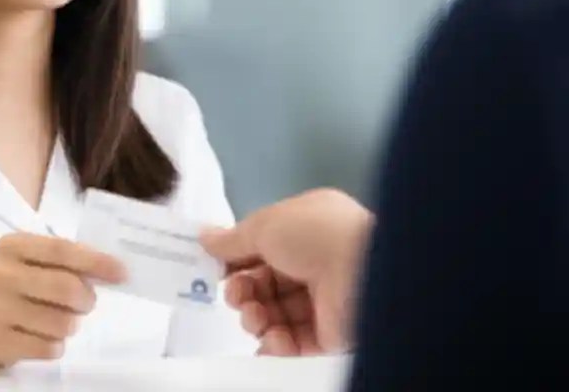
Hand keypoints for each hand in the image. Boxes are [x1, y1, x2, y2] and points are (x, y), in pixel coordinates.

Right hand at [0, 233, 126, 366]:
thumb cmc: (12, 287)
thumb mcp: (30, 263)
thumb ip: (65, 261)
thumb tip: (113, 270)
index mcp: (10, 246)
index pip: (61, 249)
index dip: (95, 261)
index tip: (122, 273)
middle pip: (65, 288)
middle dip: (86, 299)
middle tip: (85, 303)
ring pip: (62, 322)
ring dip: (69, 325)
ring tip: (54, 320)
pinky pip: (49, 348)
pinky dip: (55, 345)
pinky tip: (39, 336)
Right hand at [200, 188, 372, 356]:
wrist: (364, 269)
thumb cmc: (315, 234)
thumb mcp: (265, 224)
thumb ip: (232, 238)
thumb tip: (204, 238)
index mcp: (307, 228)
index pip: (264, 248)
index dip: (238, 260)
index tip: (216, 270)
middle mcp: (317, 262)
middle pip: (265, 284)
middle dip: (244, 293)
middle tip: (238, 298)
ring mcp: (324, 300)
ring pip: (275, 314)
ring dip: (256, 318)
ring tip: (256, 318)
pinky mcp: (330, 334)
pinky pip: (294, 342)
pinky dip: (276, 344)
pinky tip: (272, 338)